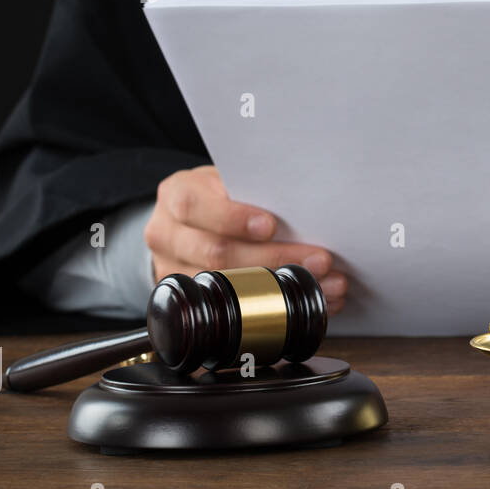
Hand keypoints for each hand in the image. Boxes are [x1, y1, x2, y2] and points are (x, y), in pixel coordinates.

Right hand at [144, 165, 346, 311]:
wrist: (189, 222)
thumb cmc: (219, 196)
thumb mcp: (229, 181)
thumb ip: (253, 191)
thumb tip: (303, 210)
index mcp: (177, 195)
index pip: (195, 206)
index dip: (233, 218)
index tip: (269, 226)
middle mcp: (167, 234)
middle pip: (217, 253)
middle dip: (274, 257)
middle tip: (318, 260)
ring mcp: (172, 270)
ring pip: (226, 286)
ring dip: (281, 286)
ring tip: (322, 283)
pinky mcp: (188, 299)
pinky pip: (231, 307)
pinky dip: (277, 303)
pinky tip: (305, 300)